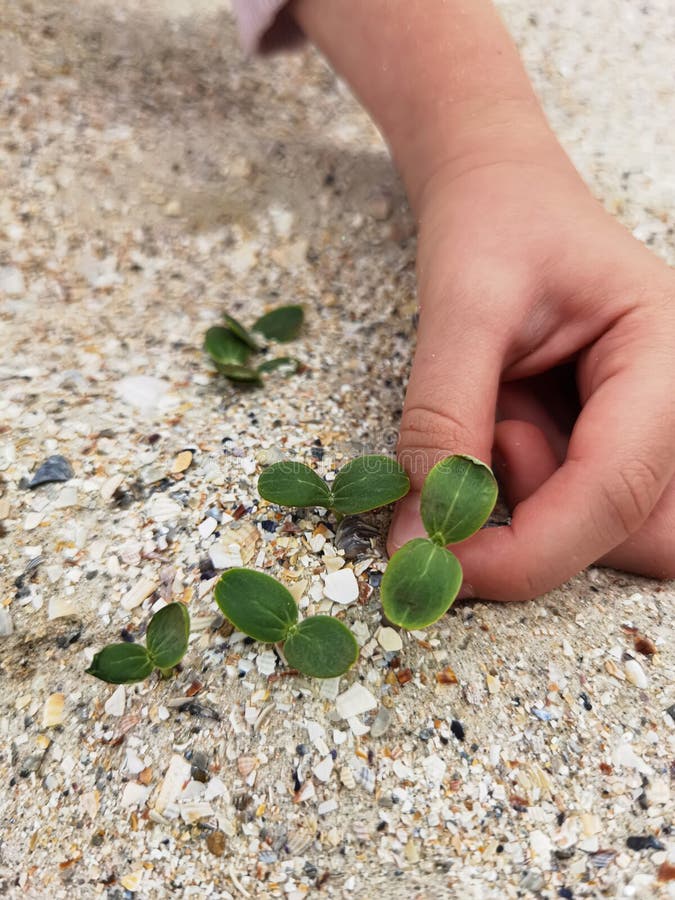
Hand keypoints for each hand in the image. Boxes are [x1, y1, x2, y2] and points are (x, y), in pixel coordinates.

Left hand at [388, 138, 674, 599]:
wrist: (502, 195)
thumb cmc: (495, 224)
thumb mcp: (462, 308)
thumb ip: (443, 420)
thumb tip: (418, 538)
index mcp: (666, 351)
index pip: (618, 489)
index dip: (530, 550)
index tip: (441, 566)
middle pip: (641, 535)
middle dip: (542, 532)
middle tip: (480, 456)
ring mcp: (654, 428)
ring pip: (613, 535)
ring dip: (533, 512)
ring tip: (497, 417)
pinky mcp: (615, 443)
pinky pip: (579, 511)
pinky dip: (526, 499)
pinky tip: (505, 428)